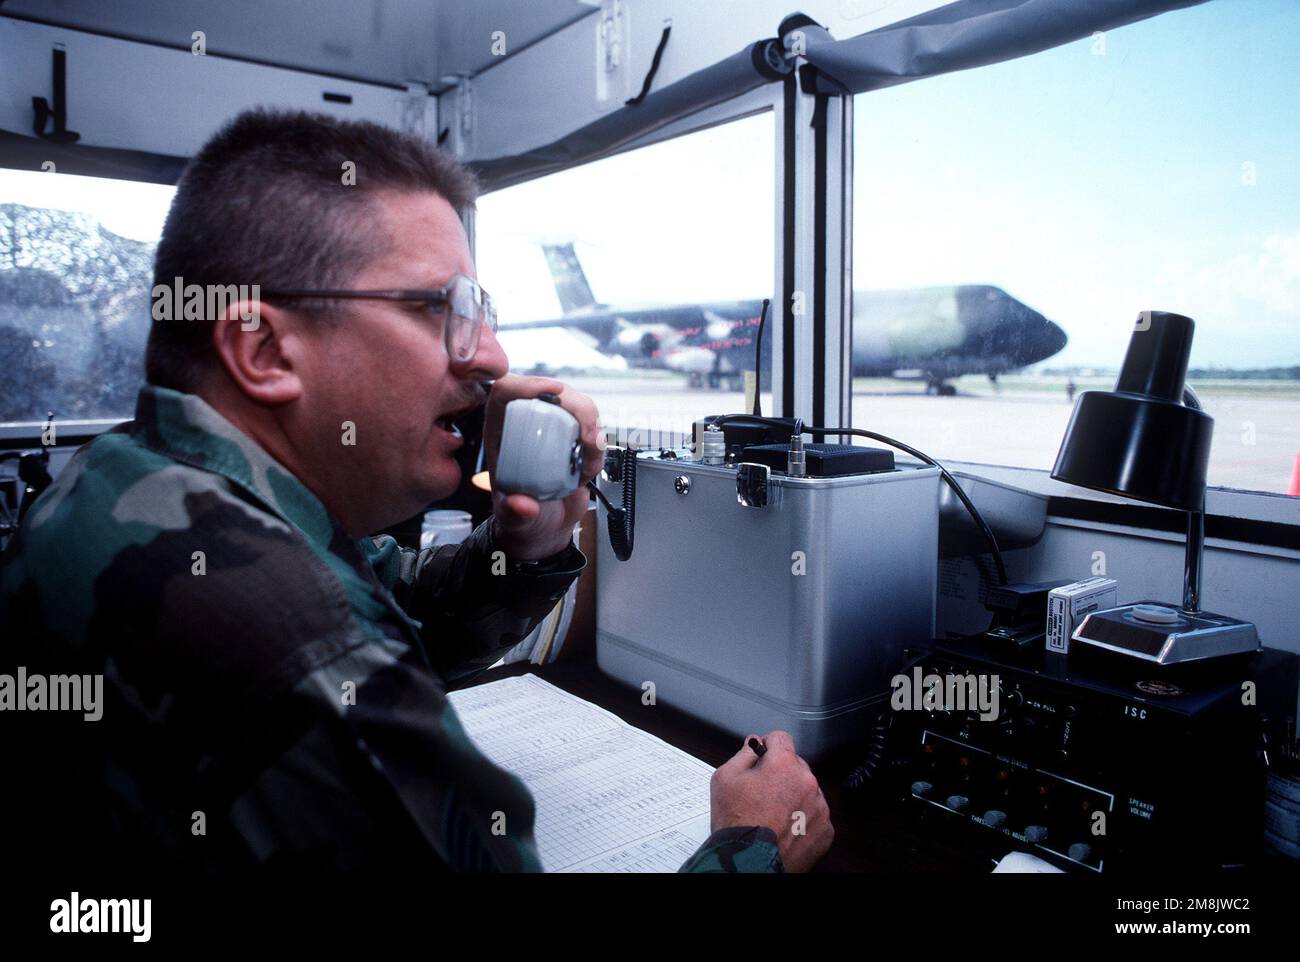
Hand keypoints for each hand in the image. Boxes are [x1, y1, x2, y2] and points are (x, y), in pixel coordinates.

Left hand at [481, 373, 604, 560]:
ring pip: (578, 406)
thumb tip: (522, 505)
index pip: (508, 391)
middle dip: (577, 407)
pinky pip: (593, 429)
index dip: (530, 384)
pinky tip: (590, 469)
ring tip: (590, 461)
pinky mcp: (576, 438)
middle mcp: (528, 422)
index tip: (555, 391)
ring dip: (593, 428)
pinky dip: (598, 447)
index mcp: (502, 431)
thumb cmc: (521, 518)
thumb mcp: (513, 519)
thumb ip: (514, 514)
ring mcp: (554, 428)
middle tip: (589, 436)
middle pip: (553, 392)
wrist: (545, 527)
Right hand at [709, 731, 832, 872]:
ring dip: (793, 796)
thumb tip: (753, 745)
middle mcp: (807, 782)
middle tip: (761, 792)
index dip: (767, 745)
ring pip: (806, 790)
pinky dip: (802, 818)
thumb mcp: (725, 778)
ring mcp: (819, 807)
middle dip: (780, 773)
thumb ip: (742, 754)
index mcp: (784, 764)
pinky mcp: (825, 830)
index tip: (762, 756)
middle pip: (795, 765)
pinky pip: (815, 815)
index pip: (781, 738)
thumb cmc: (736, 823)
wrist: (749, 862)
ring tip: (772, 814)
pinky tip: (784, 827)